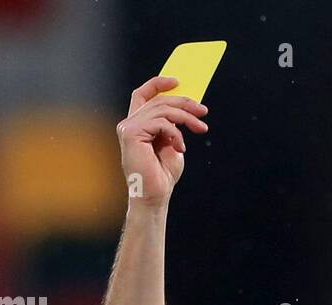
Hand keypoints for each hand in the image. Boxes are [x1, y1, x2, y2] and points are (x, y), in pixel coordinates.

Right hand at [116, 76, 209, 207]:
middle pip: (159, 100)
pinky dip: (176, 133)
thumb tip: (186, 107)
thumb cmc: (162, 174)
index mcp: (137, 124)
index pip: (142, 94)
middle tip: (203, 112)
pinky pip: (160, 123)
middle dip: (184, 103)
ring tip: (200, 128)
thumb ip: (173, 125)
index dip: (158, 84)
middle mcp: (129, 123)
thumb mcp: (172, 143)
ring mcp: (128, 128)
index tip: (177, 81)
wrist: (155, 194)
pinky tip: (181, 147)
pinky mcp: (131, 134)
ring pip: (162, 109)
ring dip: (186, 117)